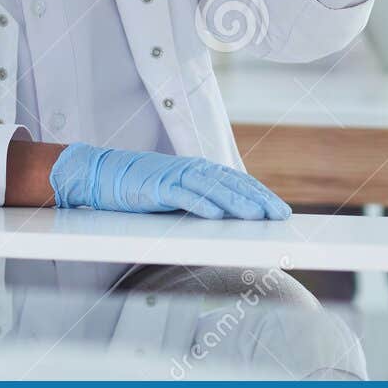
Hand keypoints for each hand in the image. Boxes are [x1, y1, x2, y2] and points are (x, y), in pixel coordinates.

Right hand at [49, 142, 291, 219]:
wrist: (106, 174)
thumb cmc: (145, 187)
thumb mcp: (180, 194)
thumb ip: (204, 201)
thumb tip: (232, 218)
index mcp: (202, 171)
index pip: (239, 182)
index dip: (261, 195)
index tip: (281, 211)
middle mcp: (193, 169)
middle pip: (232, 184)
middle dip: (258, 200)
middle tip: (278, 215)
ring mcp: (176, 176)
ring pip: (212, 189)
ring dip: (235, 202)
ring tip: (255, 216)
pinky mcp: (158, 187)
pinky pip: (183, 196)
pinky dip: (200, 204)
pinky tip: (215, 215)